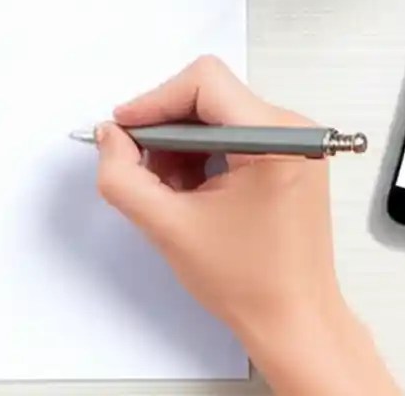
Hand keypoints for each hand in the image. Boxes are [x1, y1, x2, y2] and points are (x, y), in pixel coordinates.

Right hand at [91, 56, 398, 394]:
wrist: (295, 321)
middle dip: (166, 131)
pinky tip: (190, 194)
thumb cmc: (249, 283)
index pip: (204, 82)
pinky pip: (232, 135)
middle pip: (208, 96)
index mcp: (274, 139)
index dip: (155, 101)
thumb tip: (109, 136)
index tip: (125, 132)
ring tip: (170, 192)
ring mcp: (294, 145)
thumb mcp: (167, 227)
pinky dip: (201, 156)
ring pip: (216, 116)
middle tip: (143, 171)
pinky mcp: (288, 160)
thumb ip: (123, 177)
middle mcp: (292, 131)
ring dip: (181, 146)